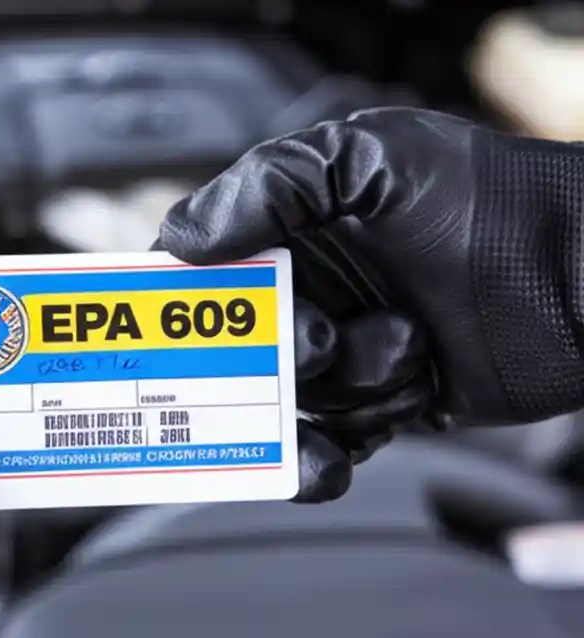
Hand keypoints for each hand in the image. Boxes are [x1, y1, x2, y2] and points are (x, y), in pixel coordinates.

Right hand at [159, 108, 583, 500]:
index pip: (208, 271)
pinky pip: (324, 445)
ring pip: (289, 401)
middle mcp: (315, 291)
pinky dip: (319, 462)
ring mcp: (347, 351)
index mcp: (295, 230)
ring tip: (404, 355)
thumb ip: (270, 184)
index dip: (181, 302)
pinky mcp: (382, 403)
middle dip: (278, 354)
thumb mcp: (371, 156)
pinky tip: (334, 462)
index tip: (162, 327)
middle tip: (323, 337)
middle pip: (239, 351)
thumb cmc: (493, 199)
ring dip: (341, 391)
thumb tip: (180, 242)